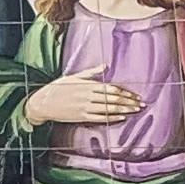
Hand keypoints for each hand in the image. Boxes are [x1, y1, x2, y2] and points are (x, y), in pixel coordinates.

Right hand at [25, 74, 141, 128]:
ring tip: (135, 111)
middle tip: (141, 104)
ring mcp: (85, 107)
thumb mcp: (74, 76)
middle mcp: (88, 96)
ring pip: (108, 109)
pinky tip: (121, 117)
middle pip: (113, 99)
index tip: (135, 95)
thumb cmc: (58, 88)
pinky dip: (111, 117)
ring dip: (124, 110)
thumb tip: (105, 65)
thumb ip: (91, 72)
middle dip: (128, 102)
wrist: (43, 103)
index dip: (125, 92)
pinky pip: (100, 118)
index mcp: (88, 85)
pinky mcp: (81, 117)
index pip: (111, 88)